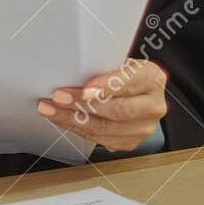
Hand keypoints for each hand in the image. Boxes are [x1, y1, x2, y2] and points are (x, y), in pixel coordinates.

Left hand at [37, 59, 167, 151]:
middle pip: (117, 110)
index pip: (131, 83)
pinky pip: (99, 139)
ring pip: (105, 128)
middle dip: (82, 104)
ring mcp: (143, 128)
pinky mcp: (130, 142)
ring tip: (50, 109)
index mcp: (153, 79)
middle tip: (58, 97)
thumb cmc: (123, 74)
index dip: (107, 86)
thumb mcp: (119, 61)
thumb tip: (71, 72)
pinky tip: (61, 119)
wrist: (136, 92)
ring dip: (72, 119)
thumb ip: (103, 66)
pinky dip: (76, 128)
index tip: (85, 88)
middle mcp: (153, 106)